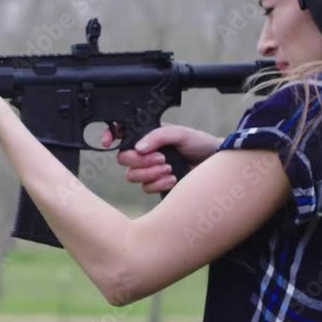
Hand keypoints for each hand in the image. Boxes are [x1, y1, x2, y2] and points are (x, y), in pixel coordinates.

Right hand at [100, 123, 222, 193]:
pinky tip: (172, 178)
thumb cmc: (198, 143)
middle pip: (123, 159)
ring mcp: (149, 169)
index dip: (109, 136)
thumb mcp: (178, 133)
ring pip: (132, 176)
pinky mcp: (156, 184)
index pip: (120, 133)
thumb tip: (138, 148)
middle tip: (161, 158)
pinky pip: (145, 188)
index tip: (108, 142)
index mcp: (146, 136)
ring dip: (151, 173)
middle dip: (140, 161)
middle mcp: (144, 152)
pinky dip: (158, 184)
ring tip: (169, 168)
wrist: (213, 163)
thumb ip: (157, 136)